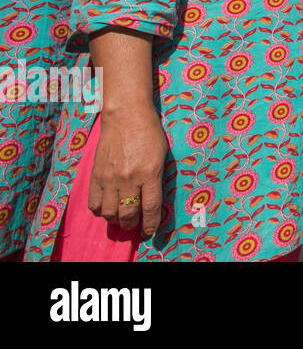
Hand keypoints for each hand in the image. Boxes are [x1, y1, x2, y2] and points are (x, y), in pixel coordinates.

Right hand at [87, 104, 168, 235]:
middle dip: (133, 224)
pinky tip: (107, 207)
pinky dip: (100, 211)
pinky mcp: (96, 176)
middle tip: (135, 224)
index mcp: (150, 173)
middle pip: (128, 214)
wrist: (125, 117)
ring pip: (109, 213)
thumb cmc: (149, 134)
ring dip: (116, 220)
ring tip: (121, 217)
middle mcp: (129, 178)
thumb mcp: (161, 156)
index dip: (150, 224)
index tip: (150, 231)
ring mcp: (110, 178)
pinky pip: (94, 204)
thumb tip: (151, 202)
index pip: (150, 208)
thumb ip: (156, 179)